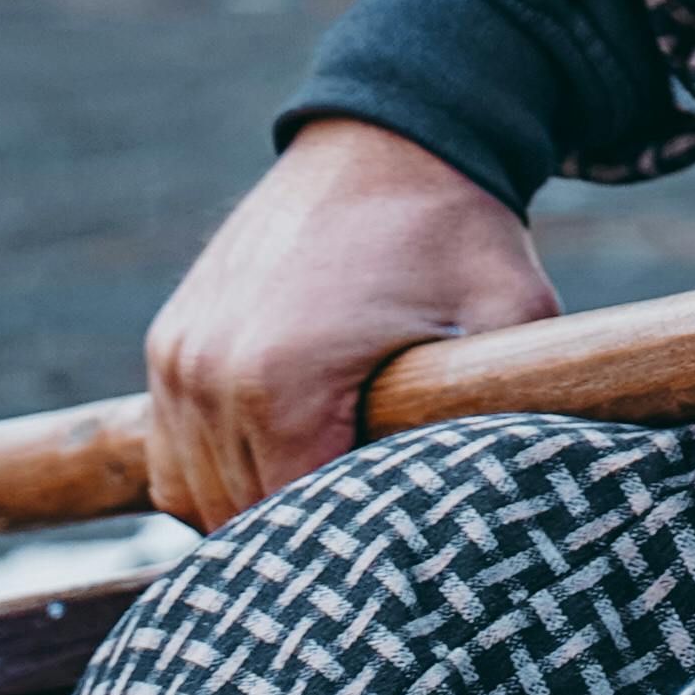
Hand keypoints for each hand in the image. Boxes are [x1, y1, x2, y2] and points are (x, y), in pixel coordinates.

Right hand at [143, 120, 556, 529]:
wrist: (391, 135)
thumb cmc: (457, 231)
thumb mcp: (512, 316)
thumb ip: (510, 410)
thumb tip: (525, 499)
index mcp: (281, 382)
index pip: (296, 530)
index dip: (350, 555)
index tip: (397, 559)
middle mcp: (208, 374)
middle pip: (240, 525)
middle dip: (306, 542)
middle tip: (373, 545)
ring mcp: (177, 359)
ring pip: (197, 499)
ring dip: (254, 514)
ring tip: (329, 507)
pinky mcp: (168, 343)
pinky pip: (173, 455)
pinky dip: (217, 475)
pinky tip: (281, 467)